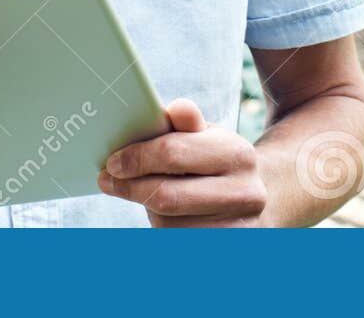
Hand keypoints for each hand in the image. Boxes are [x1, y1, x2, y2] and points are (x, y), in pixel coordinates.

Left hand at [97, 99, 268, 226]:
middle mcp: (244, 195)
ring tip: (139, 194)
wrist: (257, 201)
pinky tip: (160, 215)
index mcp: (237, 156)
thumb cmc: (217, 163)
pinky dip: (162, 229)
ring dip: (146, 209)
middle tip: (107, 180)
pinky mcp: (225, 253)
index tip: (112, 163)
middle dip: (130, 187)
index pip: (173, 154)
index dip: (136, 158)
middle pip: (166, 196)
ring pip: (168, 225)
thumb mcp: (207, 136)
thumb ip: (186, 122)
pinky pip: (176, 243)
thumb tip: (174, 109)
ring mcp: (237, 231)